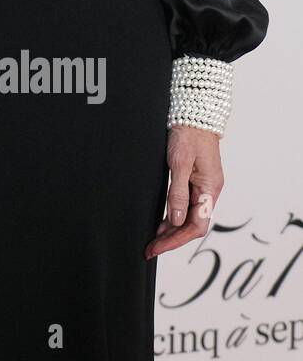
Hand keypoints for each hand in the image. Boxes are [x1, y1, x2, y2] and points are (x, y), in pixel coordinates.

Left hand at [145, 126, 223, 258]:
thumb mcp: (179, 163)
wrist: (194, 112)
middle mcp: (209, 191)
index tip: (156, 247)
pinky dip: (174, 216)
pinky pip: (187, 205)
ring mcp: (204, 186)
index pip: (196, 226)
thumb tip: (175, 221)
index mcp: (210, 189)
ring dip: (172, 229)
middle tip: (150, 248)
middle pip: (192, 225)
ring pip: (189, 217)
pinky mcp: (196, 180)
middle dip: (172, 239)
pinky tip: (162, 221)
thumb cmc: (188, 134)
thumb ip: (177, 193)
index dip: (175, 240)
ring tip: (153, 239)